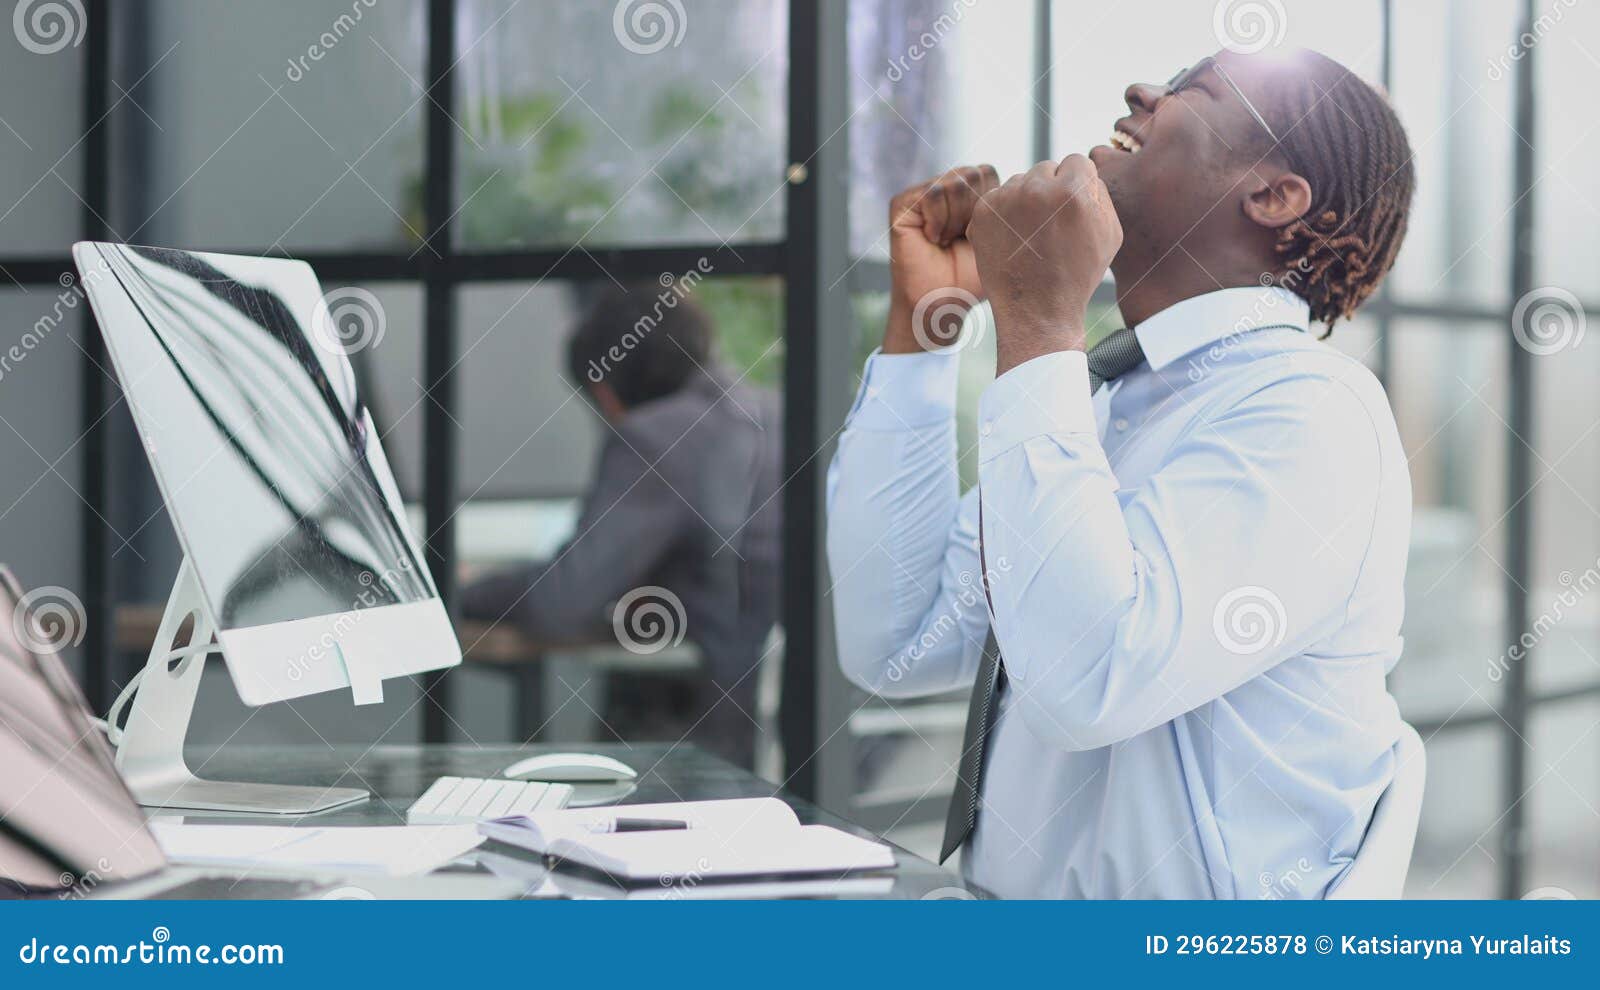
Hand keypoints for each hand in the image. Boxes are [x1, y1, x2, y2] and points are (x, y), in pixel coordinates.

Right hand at [884, 164, 999, 352]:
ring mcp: (922, 193)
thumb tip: (1022, 180)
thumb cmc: (970, 276)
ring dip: (955, 219)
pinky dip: (938, 221)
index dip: (989, 205)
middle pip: (972, 174)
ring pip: (954, 182)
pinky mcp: (902, 203)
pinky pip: (933, 194)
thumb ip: (1004, 203)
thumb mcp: (998, 236)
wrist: (941, 302)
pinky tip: (932, 239)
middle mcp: (944, 186)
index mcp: (967, 191)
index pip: (987, 172)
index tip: (979, 234)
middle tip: (960, 238)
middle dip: (973, 211)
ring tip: (946, 241)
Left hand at [967, 155, 1121, 374]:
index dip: (1078, 184)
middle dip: (1051, 189)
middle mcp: (1037, 188)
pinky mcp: (984, 211)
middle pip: (1046, 168)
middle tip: (1051, 226)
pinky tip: (1014, 239)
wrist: (1037, 311)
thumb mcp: (1110, 232)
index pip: (1077, 161)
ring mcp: (1006, 199)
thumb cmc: (1078, 274)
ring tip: (1032, 237)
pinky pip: (999, 197)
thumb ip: (1099, 192)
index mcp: (1073, 190)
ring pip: (1021, 181)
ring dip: (1027, 200)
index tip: (1072, 209)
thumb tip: (1081, 169)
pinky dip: (1005, 214)